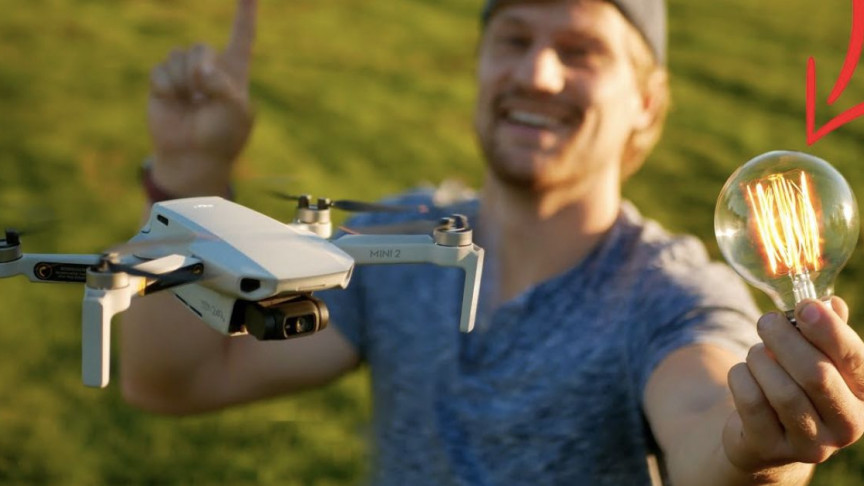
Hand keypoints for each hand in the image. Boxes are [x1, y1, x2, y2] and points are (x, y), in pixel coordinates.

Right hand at [147, 0, 256, 195]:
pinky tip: (173, 104)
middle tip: (202, 96)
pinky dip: (167, 89)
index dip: (245, 12)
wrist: (193, 157)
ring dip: (183, 83)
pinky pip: (160, 70)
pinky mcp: (163, 82)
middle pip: (201, 47)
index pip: (242, 36)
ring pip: (178, 57)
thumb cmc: (221, 136)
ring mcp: (185, 74)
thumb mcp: (234, 110)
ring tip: (190, 104)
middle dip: (200, 70)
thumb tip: (199, 70)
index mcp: (234, 72)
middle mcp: (209, 68)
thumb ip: (221, 84)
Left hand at [723, 297, 863, 471]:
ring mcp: (811, 444)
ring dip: (760, 359)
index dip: (829, 329)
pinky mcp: (771, 449)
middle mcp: (847, 425)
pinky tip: (743, 373)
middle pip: (815, 374)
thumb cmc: (796, 384)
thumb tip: (830, 303)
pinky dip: (741, 377)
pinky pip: (751, 403)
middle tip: (767, 321)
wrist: (766, 436)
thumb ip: (826, 333)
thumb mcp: (816, 358)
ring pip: (782, 391)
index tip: (804, 306)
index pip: (855, 359)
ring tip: (756, 353)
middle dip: (784, 339)